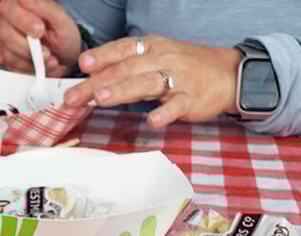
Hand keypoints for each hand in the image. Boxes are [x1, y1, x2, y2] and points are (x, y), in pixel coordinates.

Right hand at [0, 0, 80, 76]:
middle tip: (46, 50)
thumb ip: (45, 7)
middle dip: (26, 44)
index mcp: (20, 4)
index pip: (10, 8)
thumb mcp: (60, 19)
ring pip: (8, 52)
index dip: (24, 20)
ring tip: (48, 57)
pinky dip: (30, 68)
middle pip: (4, 32)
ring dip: (31, 59)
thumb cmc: (62, 34)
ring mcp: (7, 42)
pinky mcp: (9, 59)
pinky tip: (42, 64)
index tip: (40, 29)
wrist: (66, 57)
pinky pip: (13, 67)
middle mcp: (9, 22)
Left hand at [63, 36, 241, 127]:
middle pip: (125, 69)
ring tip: (101, 100)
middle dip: (97, 83)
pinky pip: (176, 106)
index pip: (122, 50)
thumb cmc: (187, 68)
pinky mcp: (191, 99)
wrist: (227, 74)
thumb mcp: (158, 58)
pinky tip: (151, 121)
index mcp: (152, 48)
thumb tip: (96, 79)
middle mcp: (162, 60)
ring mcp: (177, 79)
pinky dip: (164, 113)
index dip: (101, 56)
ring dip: (121, 91)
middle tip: (73, 97)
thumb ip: (130, 67)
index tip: (81, 65)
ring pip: (146, 83)